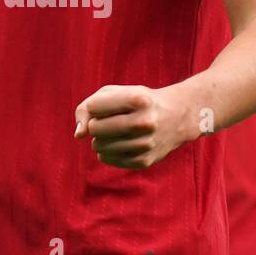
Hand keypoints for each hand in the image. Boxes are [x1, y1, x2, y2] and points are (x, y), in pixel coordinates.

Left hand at [73, 84, 195, 169]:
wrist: (177, 117)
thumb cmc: (138, 102)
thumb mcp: (116, 93)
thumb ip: (88, 107)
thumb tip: (78, 135)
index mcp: (138, 99)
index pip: (94, 107)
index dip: (95, 107)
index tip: (107, 106)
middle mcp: (144, 122)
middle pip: (95, 128)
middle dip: (96, 124)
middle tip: (110, 121)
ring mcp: (146, 144)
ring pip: (98, 146)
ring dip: (100, 139)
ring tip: (116, 132)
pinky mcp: (144, 161)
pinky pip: (106, 159)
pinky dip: (106, 151)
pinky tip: (120, 143)